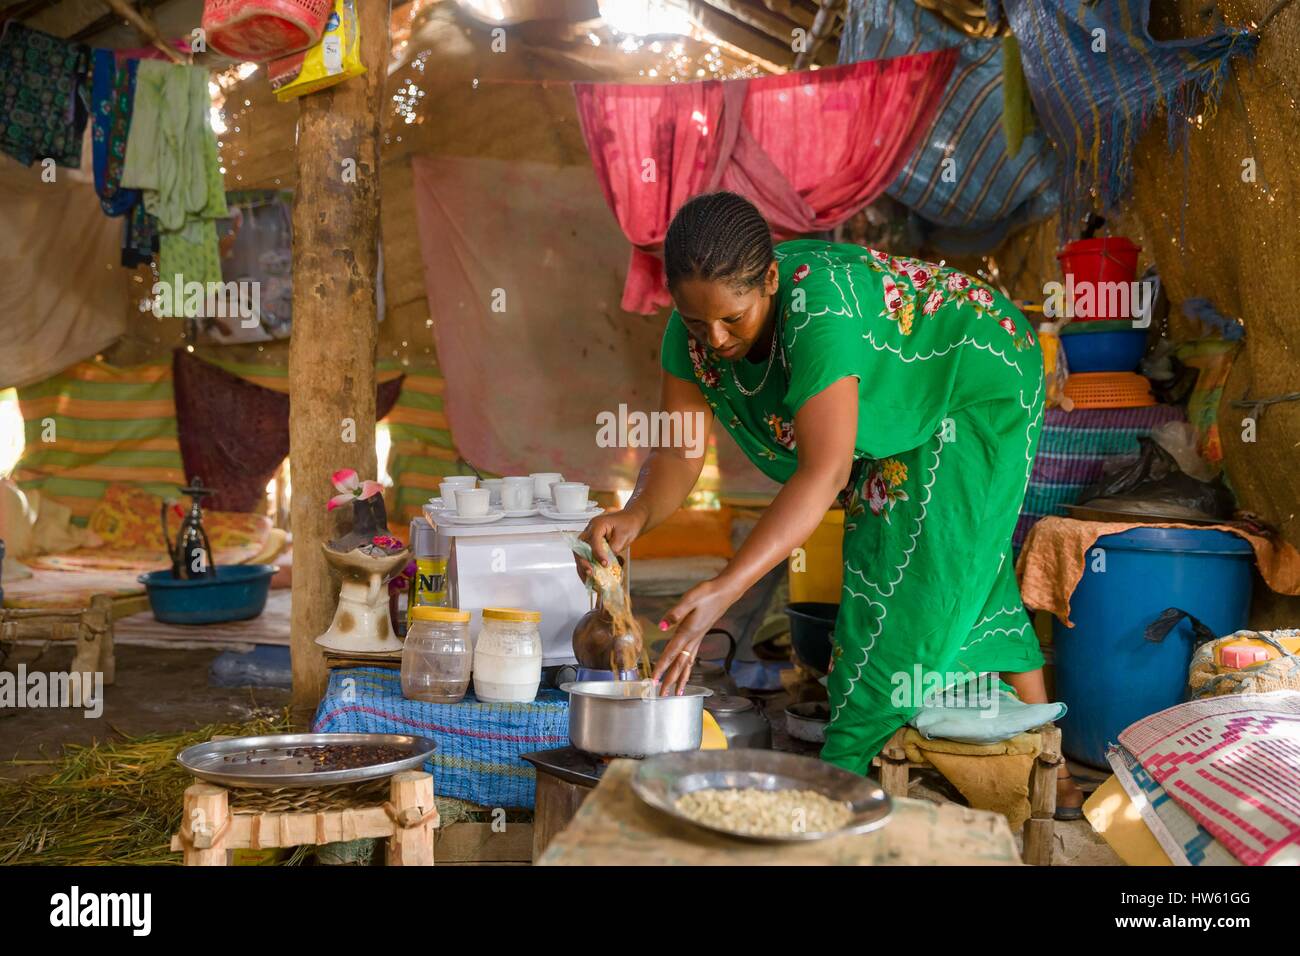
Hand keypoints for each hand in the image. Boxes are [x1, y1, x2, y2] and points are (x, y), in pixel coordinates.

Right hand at [576, 507, 646, 581]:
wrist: (631, 520)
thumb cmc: (628, 524)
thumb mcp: (624, 536)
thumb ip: (614, 549)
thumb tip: (605, 562)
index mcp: (597, 525)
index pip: (593, 541)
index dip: (597, 554)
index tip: (604, 564)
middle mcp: (589, 531)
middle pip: (580, 548)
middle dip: (583, 562)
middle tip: (590, 572)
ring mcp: (589, 538)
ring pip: (579, 554)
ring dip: (582, 567)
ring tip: (588, 579)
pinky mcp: (591, 545)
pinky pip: (584, 556)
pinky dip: (586, 567)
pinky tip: (589, 577)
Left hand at [652, 577, 739, 695]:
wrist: (725, 591)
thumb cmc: (707, 594)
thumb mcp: (689, 600)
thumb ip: (674, 614)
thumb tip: (661, 627)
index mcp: (687, 632)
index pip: (671, 654)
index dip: (661, 668)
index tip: (653, 681)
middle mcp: (693, 639)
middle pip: (679, 665)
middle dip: (670, 681)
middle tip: (663, 695)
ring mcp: (698, 638)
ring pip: (688, 663)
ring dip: (681, 678)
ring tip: (678, 692)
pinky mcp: (701, 635)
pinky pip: (692, 656)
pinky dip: (688, 667)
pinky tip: (686, 670)